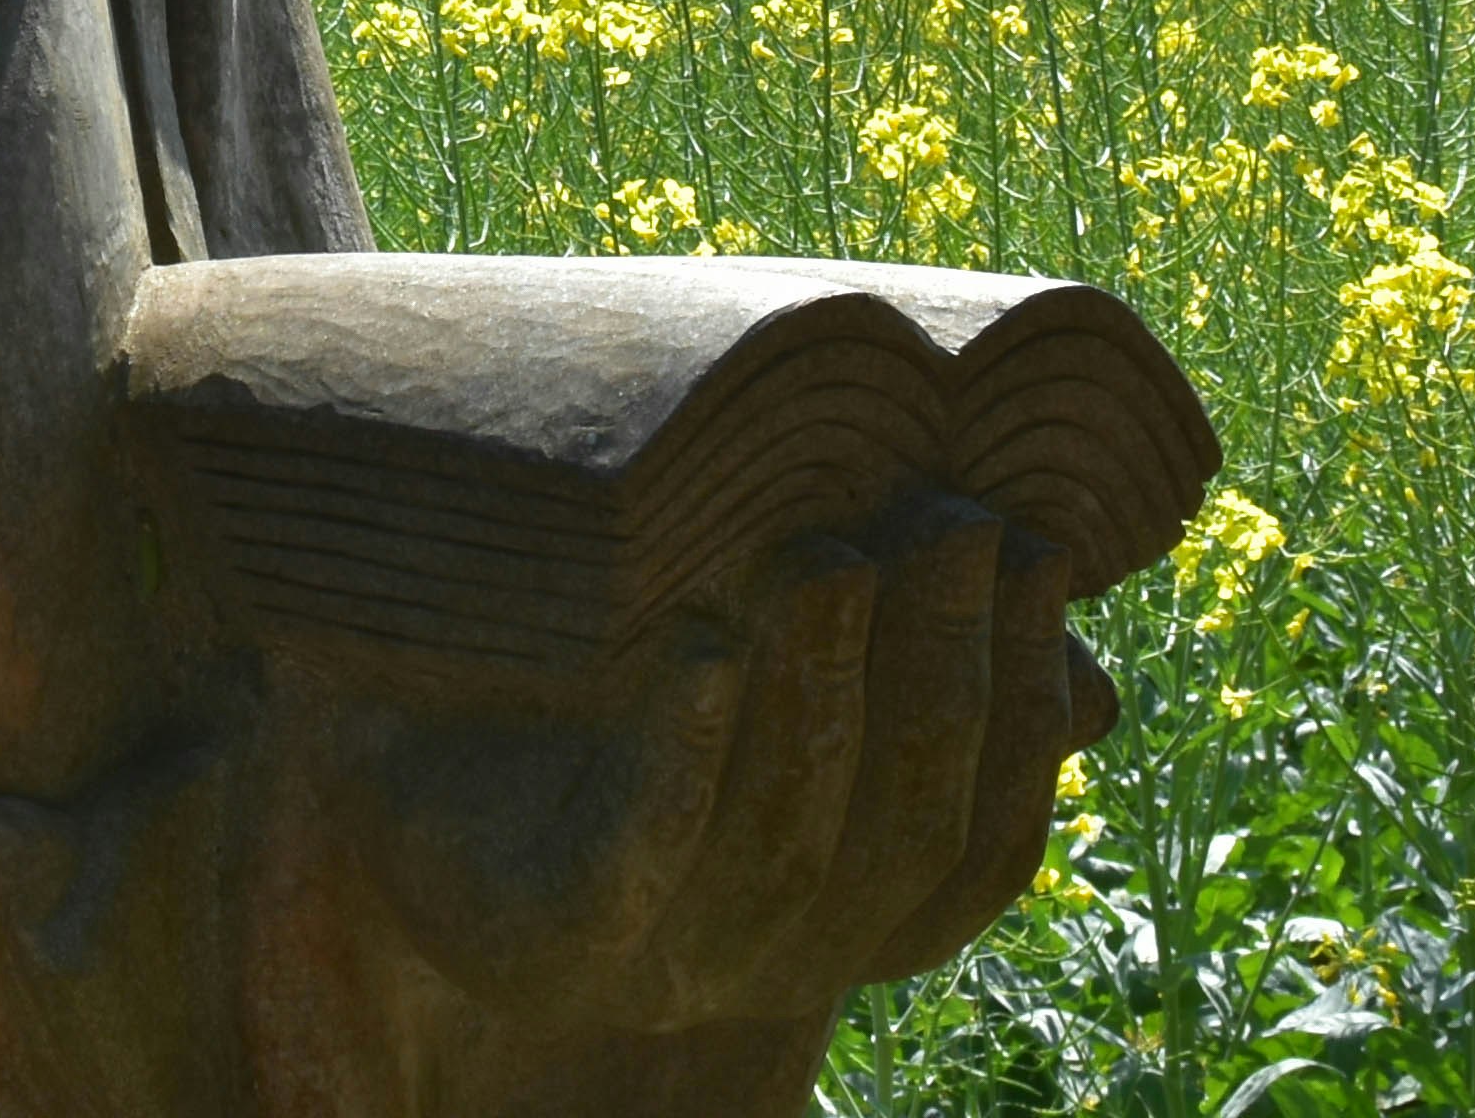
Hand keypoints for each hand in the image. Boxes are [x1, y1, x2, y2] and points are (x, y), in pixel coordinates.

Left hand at [310, 499, 1115, 1050]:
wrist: (379, 718)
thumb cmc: (595, 687)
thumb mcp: (765, 667)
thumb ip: (905, 671)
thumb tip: (1095, 681)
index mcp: (844, 909)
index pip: (979, 845)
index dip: (1022, 709)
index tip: (1036, 552)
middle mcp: (768, 956)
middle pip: (897, 833)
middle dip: (939, 671)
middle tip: (944, 515)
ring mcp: (656, 960)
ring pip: (784, 842)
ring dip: (820, 690)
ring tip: (827, 551)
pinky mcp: (544, 935)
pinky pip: (634, 857)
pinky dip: (679, 756)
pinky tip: (700, 649)